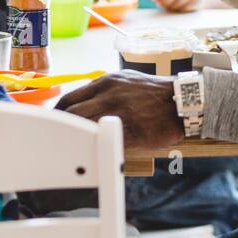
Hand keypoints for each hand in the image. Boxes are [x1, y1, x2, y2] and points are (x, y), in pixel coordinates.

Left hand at [56, 70, 183, 148]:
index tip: (55, 125)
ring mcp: (118, 113)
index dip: (58, 114)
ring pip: (85, 128)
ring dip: (77, 141)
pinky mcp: (130, 130)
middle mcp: (107, 95)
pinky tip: (94, 156)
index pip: (69, 98)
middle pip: (72, 114)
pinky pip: (105, 142)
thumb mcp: (126, 80)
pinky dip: (97, 150)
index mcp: (105, 82)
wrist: (182, 100)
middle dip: (62, 129)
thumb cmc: (155, 93)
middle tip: (59, 141)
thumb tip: (86, 102)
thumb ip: (105, 90)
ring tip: (73, 151)